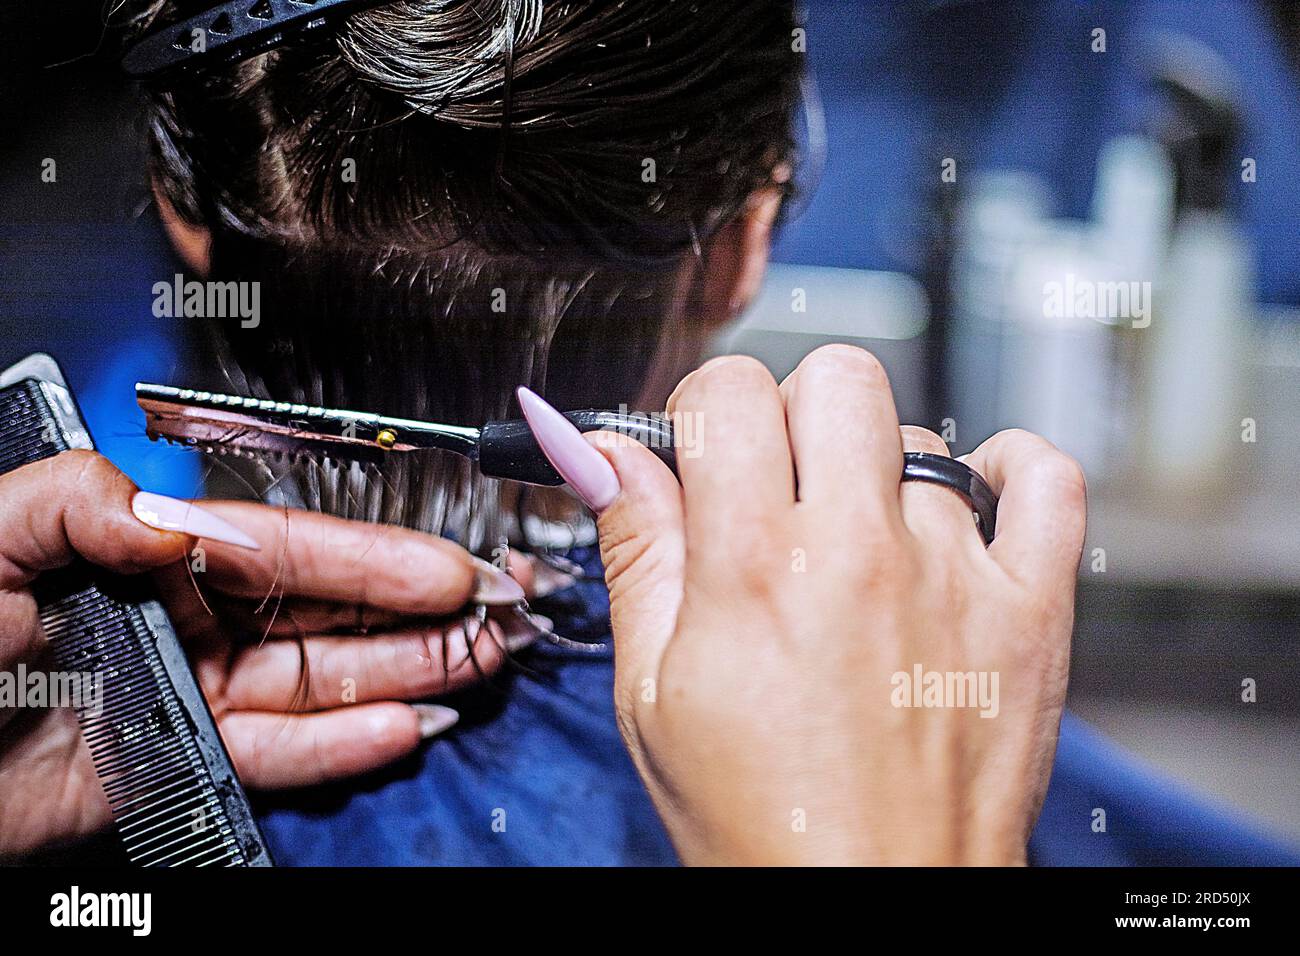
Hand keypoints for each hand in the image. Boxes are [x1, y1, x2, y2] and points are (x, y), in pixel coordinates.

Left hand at [0, 450, 533, 857]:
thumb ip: (85, 503)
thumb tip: (181, 520)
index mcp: (150, 550)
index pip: (285, 548)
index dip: (375, 557)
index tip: (447, 568)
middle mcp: (187, 615)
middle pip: (326, 610)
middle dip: (419, 611)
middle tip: (499, 612)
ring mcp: (192, 690)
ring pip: (321, 680)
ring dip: (407, 672)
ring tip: (480, 667)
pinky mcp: (182, 762)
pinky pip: (279, 753)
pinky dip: (346, 744)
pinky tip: (406, 726)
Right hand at [526, 345, 1085, 864]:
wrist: (873, 905)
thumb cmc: (756, 819)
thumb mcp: (653, 692)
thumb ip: (635, 552)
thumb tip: (601, 453)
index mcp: (754, 568)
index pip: (730, 393)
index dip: (705, 408)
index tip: (708, 449)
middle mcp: (858, 553)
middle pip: (835, 378)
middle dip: (794, 412)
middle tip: (781, 482)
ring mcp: (955, 573)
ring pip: (924, 432)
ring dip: (880, 467)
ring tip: (863, 541)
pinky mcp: (1029, 608)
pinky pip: (1045, 477)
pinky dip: (1009, 469)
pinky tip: (967, 503)